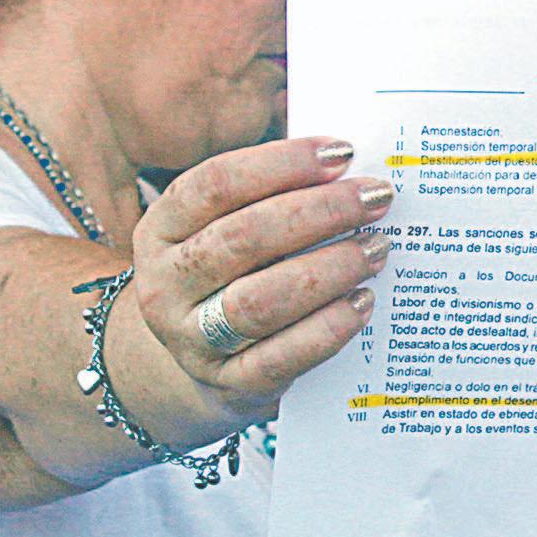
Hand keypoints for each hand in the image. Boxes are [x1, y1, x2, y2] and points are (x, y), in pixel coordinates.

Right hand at [128, 136, 389, 421]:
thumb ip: (272, 192)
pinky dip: (328, 328)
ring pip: (262, 301)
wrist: (201, 363)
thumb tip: (346, 158)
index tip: (341, 153)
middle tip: (376, 197)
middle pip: (244, 238)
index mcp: (160, 229)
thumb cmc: (232, 273)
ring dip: (329, 269)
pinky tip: (363, 302)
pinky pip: (283, 357)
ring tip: (376, 248)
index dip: (282, 163)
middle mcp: (165, 284)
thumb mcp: (225, 227)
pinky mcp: (230, 383)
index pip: (216, 183)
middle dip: (320, 211)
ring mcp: (192, 339)